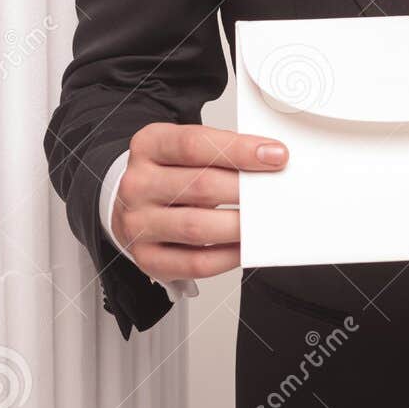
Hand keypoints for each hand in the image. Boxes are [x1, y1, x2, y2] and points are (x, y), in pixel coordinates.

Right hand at [111, 122, 287, 281]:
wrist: (132, 202)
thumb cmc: (168, 172)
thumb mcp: (185, 148)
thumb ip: (221, 151)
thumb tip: (269, 163)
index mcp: (148, 146)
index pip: (195, 144)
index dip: (240, 150)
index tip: (276, 156)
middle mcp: (137, 183)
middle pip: (200, 186)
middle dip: (246, 190)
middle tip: (275, 194)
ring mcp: (138, 223)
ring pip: (197, 227)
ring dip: (239, 226)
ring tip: (264, 221)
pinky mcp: (147, 257)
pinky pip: (195, 263)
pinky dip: (227, 257)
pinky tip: (244, 246)